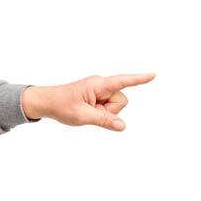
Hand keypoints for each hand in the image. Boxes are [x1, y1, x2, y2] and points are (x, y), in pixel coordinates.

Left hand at [21, 73, 155, 129]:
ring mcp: (100, 89)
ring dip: (104, 112)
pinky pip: (108, 106)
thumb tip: (122, 126)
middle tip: (90, 112)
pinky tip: (89, 110)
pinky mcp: (98, 95)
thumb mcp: (82, 116)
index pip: (122, 81)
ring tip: (87, 111)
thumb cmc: (61, 106)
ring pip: (116, 105)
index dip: (138, 80)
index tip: (153, 75)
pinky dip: (101, 111)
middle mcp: (101, 84)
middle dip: (110, 111)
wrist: (47, 102)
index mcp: (97, 84)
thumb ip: (104, 121)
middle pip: (120, 100)